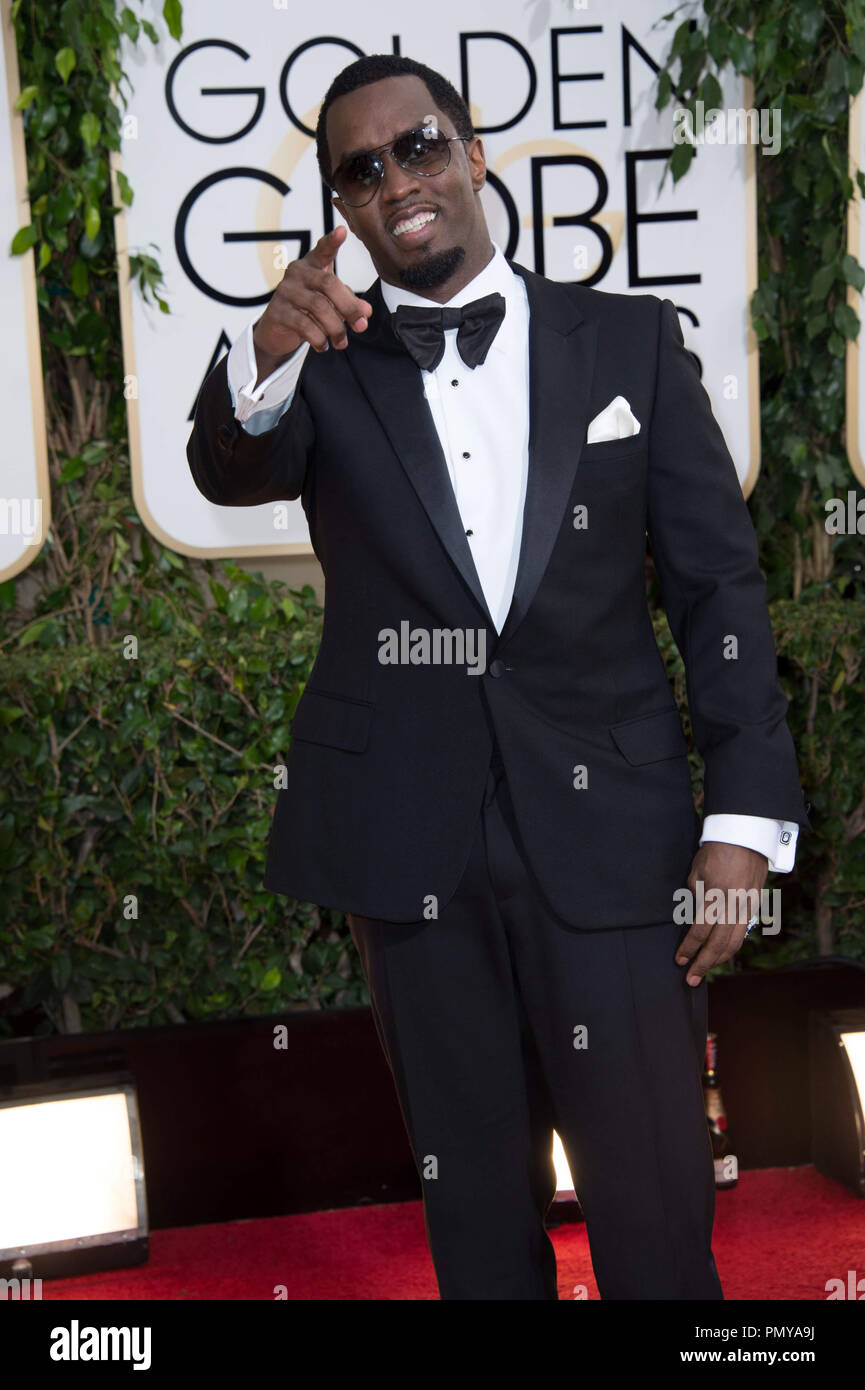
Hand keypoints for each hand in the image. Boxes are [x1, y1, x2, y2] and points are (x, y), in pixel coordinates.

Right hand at [252, 225, 371, 381]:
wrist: (276, 331)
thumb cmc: (307, 310)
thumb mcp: (331, 304)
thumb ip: (349, 303)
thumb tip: (366, 312)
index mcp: (312, 265)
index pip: (323, 250)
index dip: (332, 241)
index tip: (342, 231)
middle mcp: (297, 273)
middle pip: (329, 284)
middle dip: (350, 308)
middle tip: (361, 326)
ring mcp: (285, 291)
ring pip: (318, 307)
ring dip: (336, 328)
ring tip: (342, 343)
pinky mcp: (277, 311)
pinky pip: (304, 325)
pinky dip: (319, 339)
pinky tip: (324, 346)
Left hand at [675, 842, 768, 985]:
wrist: (745, 836)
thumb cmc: (715, 852)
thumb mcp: (696, 872)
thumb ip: (694, 897)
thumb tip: (693, 918)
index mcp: (716, 897)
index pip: (700, 931)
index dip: (688, 948)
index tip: (679, 959)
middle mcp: (733, 906)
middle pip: (718, 944)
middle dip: (703, 964)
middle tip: (690, 979)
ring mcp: (746, 907)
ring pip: (734, 943)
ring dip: (718, 960)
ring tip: (704, 971)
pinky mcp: (753, 906)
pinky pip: (741, 933)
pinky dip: (730, 947)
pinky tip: (720, 954)